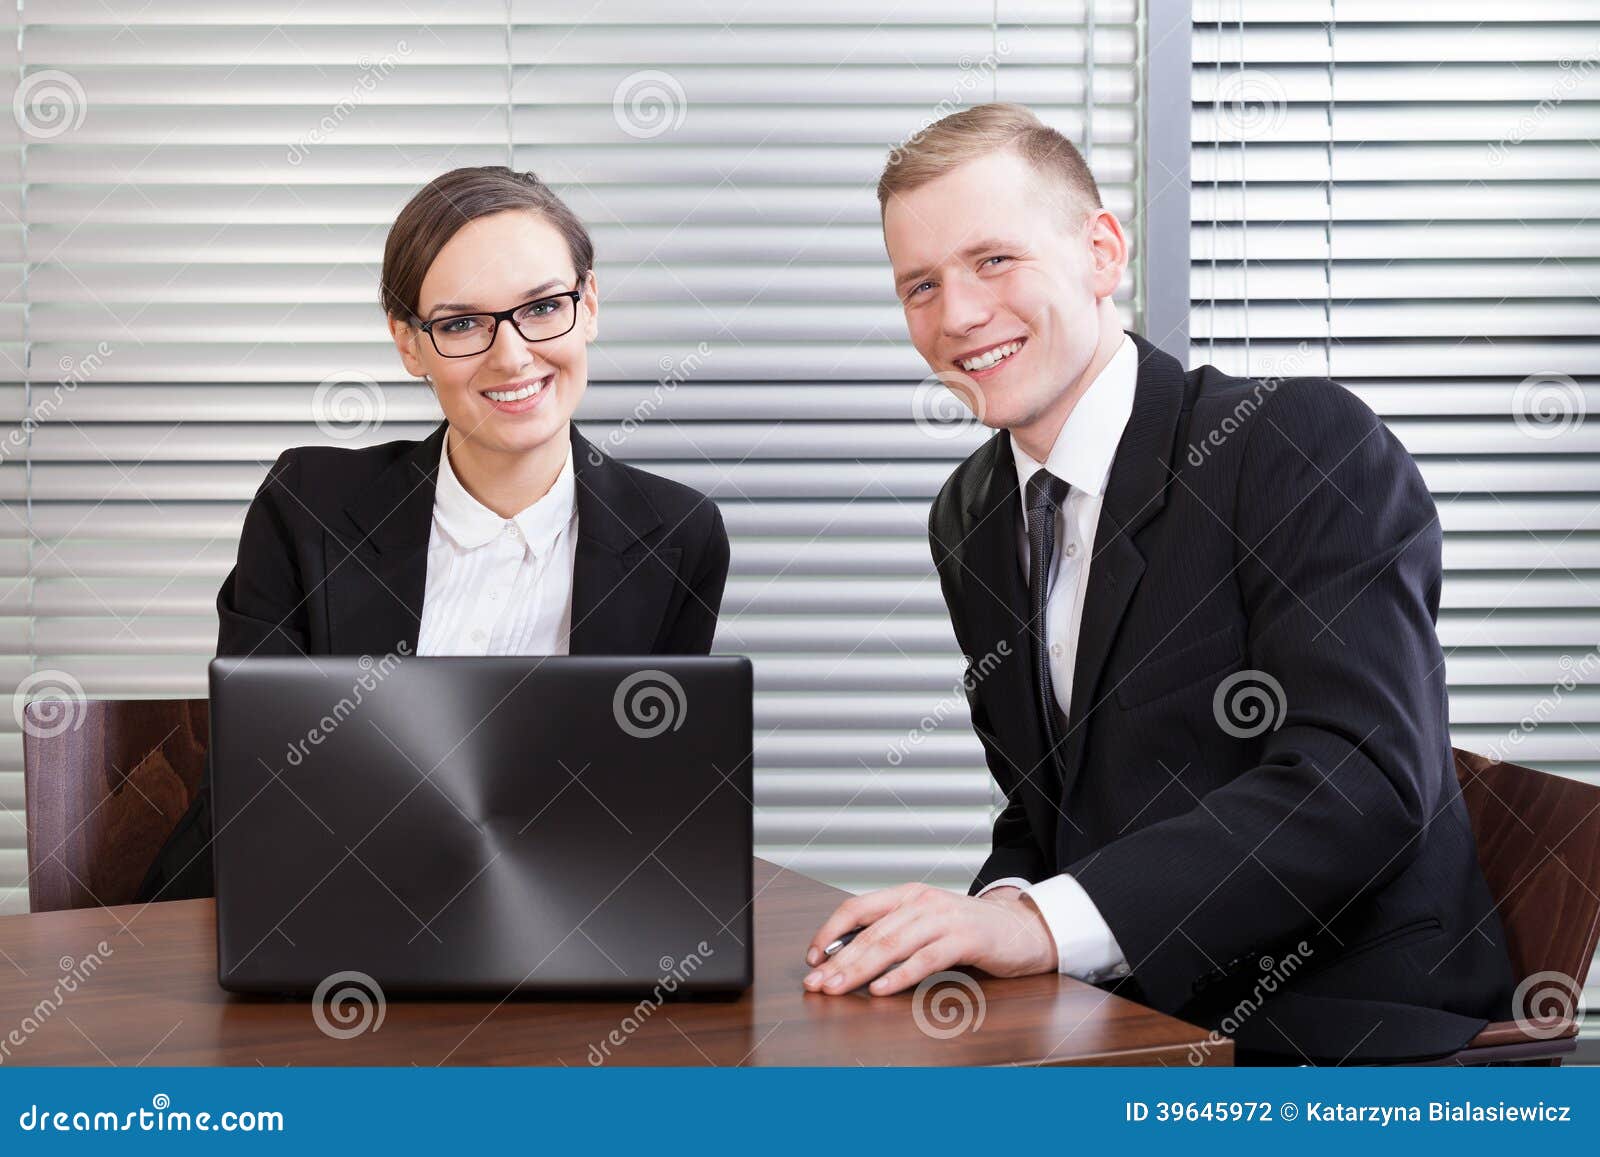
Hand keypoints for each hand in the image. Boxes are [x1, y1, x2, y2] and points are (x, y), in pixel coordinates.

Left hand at [801, 882, 1056, 995]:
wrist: (1023, 929)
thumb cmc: (970, 931)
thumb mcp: (925, 925)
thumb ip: (893, 934)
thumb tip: (845, 958)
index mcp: (907, 895)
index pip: (857, 908)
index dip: (829, 932)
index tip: (811, 958)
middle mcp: (922, 901)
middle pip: (871, 931)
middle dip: (838, 959)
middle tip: (815, 983)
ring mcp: (944, 918)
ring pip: (893, 944)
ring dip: (861, 968)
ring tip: (838, 988)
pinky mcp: (966, 938)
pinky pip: (926, 958)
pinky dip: (901, 975)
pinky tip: (881, 990)